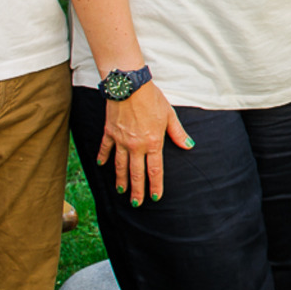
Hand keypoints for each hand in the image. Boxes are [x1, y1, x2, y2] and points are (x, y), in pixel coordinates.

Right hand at [98, 81, 192, 205]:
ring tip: (121, 192)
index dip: (155, 185)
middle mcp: (136, 146)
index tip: (155, 197)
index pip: (155, 170)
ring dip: (120, 180)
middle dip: (137, 190)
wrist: (129, 86)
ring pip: (120, 166)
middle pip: (136, 173)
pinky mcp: (109, 132)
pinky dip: (103, 158)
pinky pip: (105, 149)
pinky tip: (101, 166)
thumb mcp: (169, 114)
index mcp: (153, 142)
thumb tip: (189, 145)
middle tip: (136, 203)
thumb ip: (177, 133)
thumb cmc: (152, 98)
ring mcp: (121, 140)